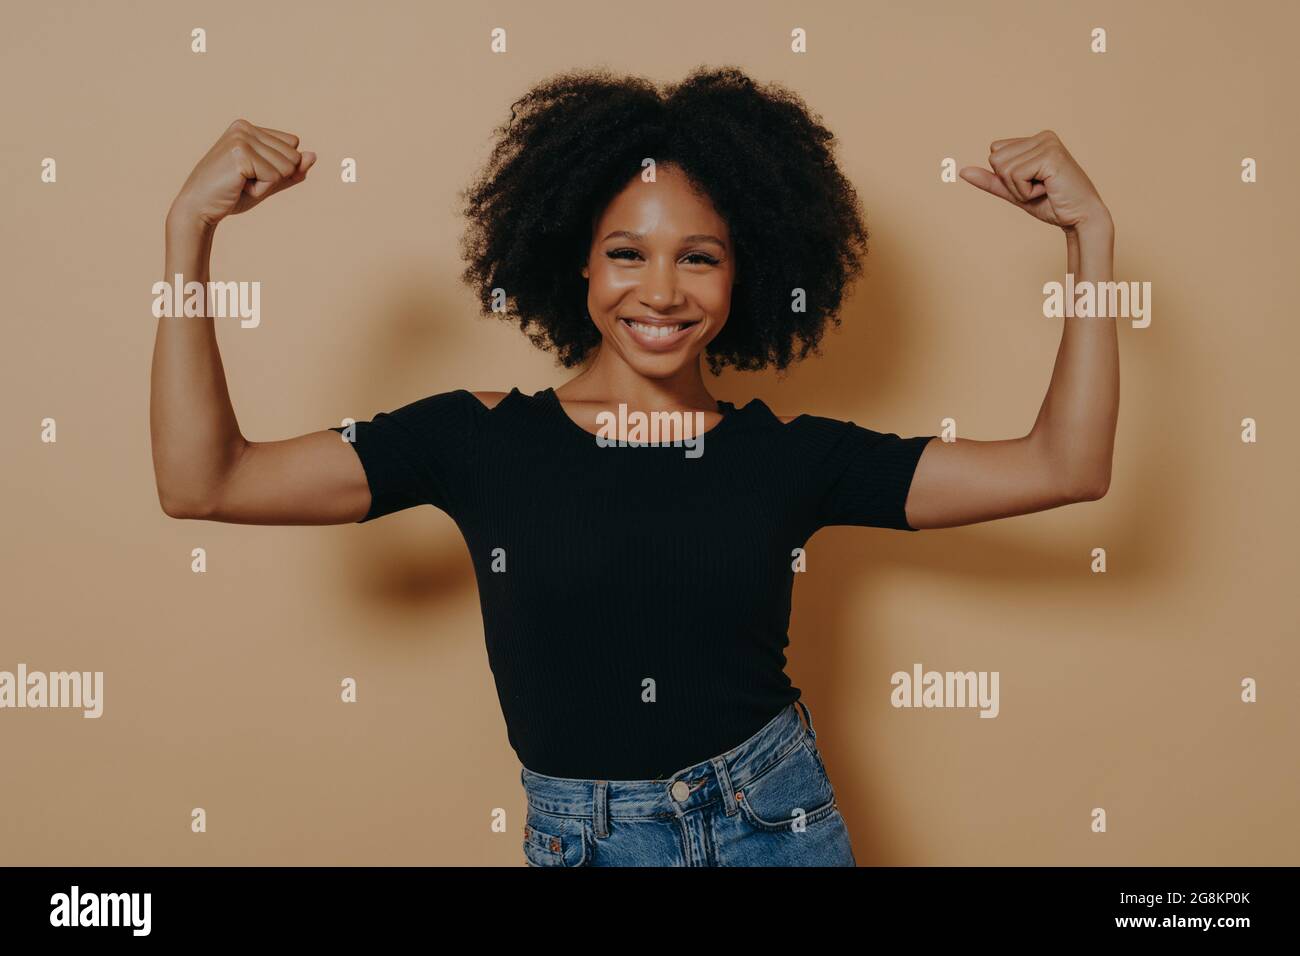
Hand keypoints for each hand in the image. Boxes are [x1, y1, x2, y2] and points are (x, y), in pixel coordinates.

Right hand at [169, 119, 315, 227]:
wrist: (200, 208)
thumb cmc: (232, 194)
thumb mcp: (268, 181)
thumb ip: (292, 170)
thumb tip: (314, 156)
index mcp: (249, 128)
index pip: (293, 145)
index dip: (279, 168)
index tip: (251, 174)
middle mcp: (245, 127)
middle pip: (293, 156)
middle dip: (274, 177)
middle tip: (245, 181)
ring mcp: (241, 138)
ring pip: (286, 167)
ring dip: (267, 184)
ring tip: (241, 183)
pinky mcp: (241, 154)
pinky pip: (274, 177)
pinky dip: (260, 189)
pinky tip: (238, 186)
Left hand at [959, 131, 1109, 232]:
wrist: (1080, 219)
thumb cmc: (1052, 204)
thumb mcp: (1014, 192)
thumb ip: (991, 181)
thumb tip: (962, 171)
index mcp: (1036, 139)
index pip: (995, 152)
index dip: (1006, 177)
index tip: (1032, 184)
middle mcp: (1043, 136)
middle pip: (995, 159)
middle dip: (1011, 183)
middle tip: (1038, 188)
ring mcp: (1048, 143)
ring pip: (1003, 168)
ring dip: (1019, 189)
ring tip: (1044, 189)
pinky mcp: (1050, 156)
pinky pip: (1015, 176)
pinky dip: (1026, 192)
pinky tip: (1048, 190)